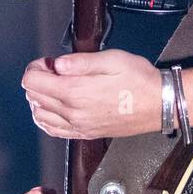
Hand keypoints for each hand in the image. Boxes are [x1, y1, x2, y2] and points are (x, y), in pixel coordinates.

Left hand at [21, 49, 161, 138]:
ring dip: (40, 99)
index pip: (32, 82)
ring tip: (54, 87)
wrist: (159, 104)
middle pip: (34, 97)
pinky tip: (53, 109)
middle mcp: (73, 113)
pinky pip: (54, 131)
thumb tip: (57, 64)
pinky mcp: (85, 134)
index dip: (35, 68)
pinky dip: (46, 119)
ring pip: (40, 115)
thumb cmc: (139, 80)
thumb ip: (80, 62)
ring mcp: (78, 126)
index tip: (47, 62)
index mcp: (75, 92)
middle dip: (38, 80)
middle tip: (53, 70)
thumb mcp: (112, 59)